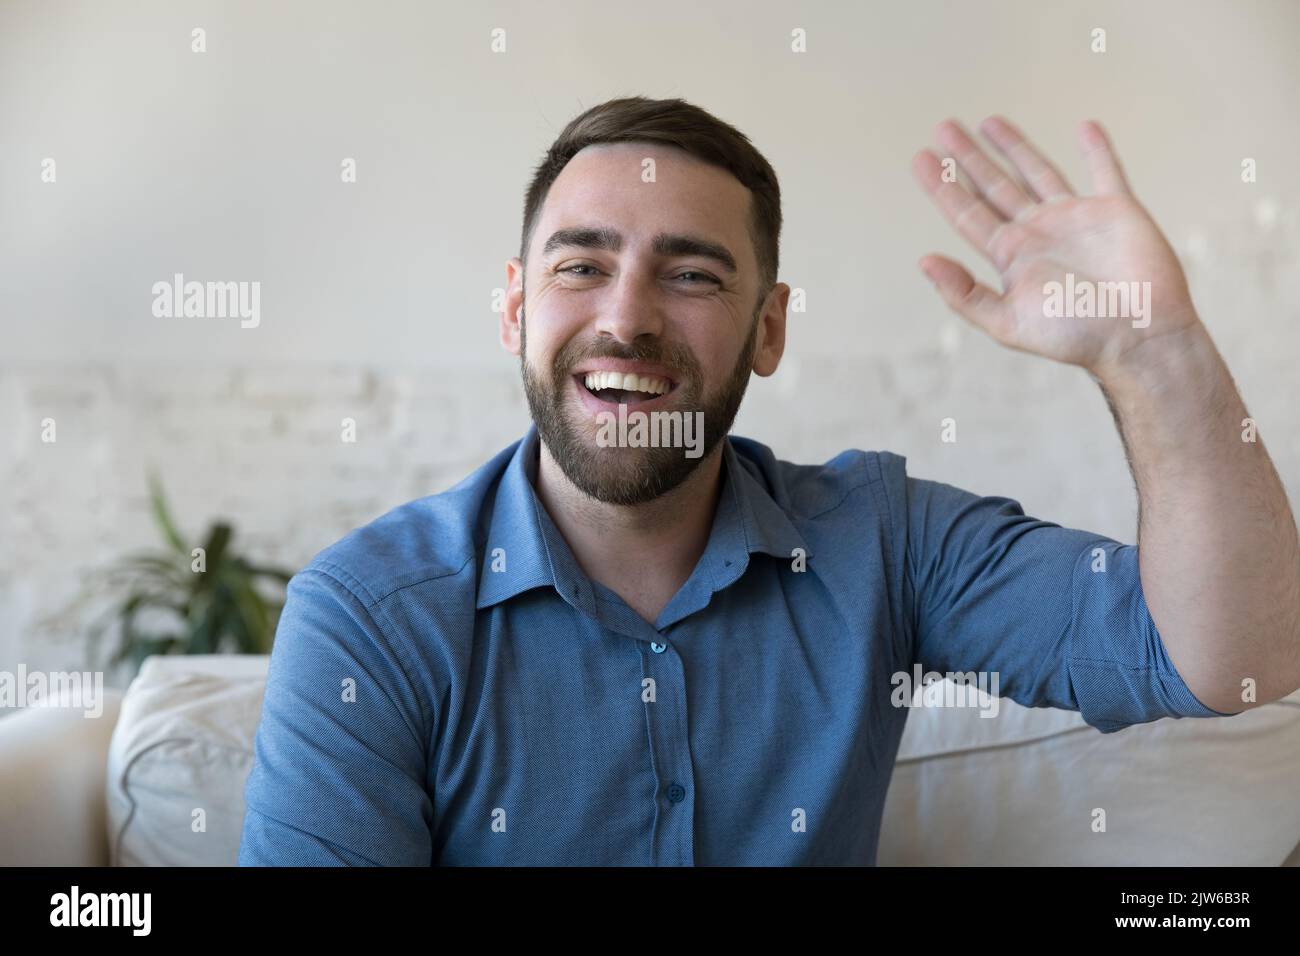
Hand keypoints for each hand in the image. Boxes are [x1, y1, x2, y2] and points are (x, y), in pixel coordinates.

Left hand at [911, 117, 1201, 379]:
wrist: (1139, 336)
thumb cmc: (1074, 335)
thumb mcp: (1008, 322)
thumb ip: (963, 294)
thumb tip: (922, 261)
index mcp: (1011, 257)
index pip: (968, 214)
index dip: (943, 187)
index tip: (920, 158)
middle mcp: (1038, 234)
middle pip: (995, 187)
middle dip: (969, 159)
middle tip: (943, 127)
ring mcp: (1076, 219)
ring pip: (1038, 172)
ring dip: (1015, 147)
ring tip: (987, 121)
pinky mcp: (1117, 210)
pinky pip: (1106, 171)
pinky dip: (1097, 149)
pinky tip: (1084, 126)